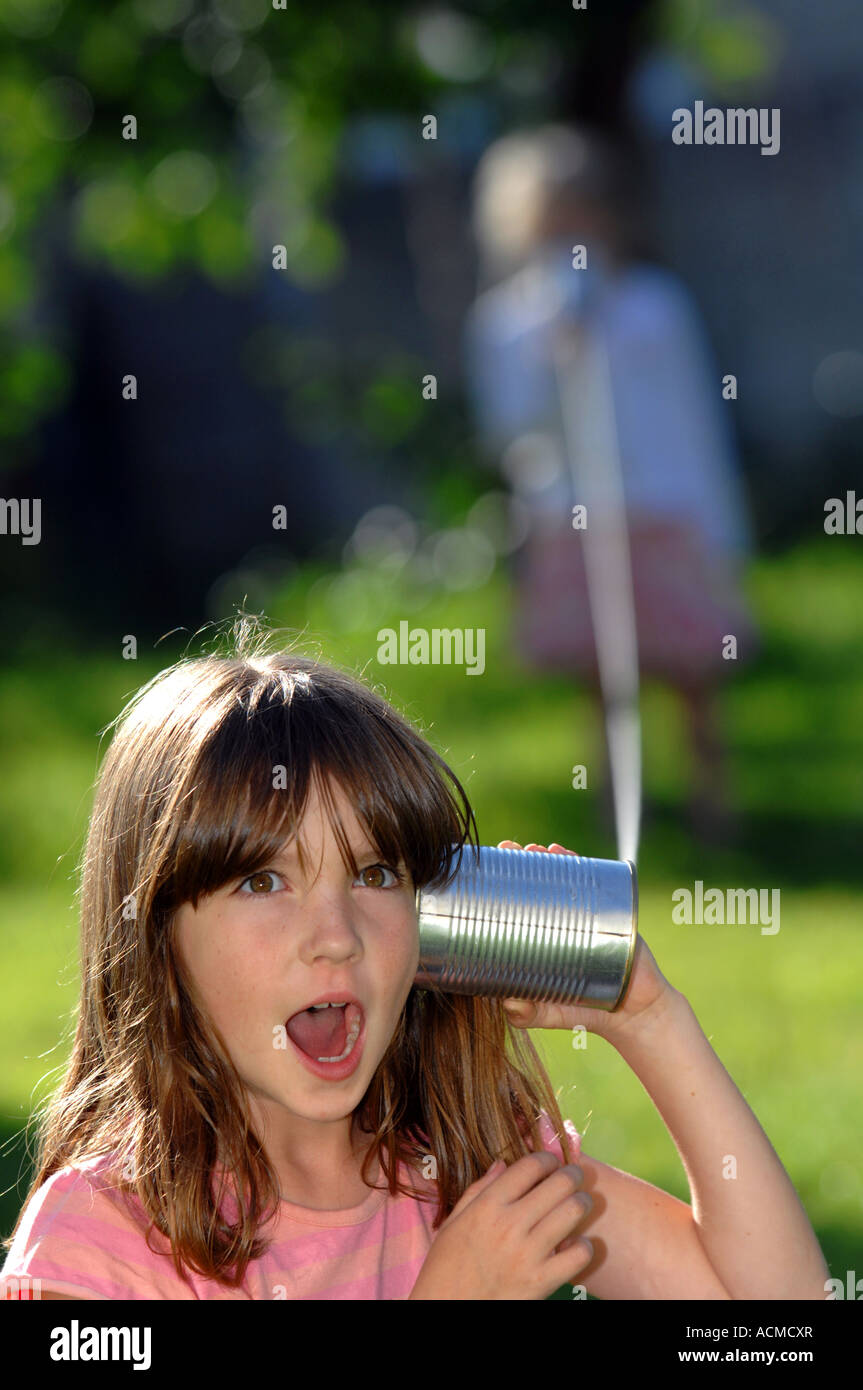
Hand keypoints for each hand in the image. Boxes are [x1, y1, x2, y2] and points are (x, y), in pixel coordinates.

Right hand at [408, 1151, 593, 1299]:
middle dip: (572, 1174)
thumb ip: (478, 1189)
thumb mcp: (453, 1222)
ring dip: (582, 1203)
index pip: (529, 1166)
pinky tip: (576, 1244)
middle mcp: (510, 1225)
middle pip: (559, 1184)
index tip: (551, 1161)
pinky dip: (583, 1246)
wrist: (446, 1310)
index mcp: (488, 1206)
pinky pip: (578, 1255)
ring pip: (573, 1212)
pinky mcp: (541, 1282)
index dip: (546, 1158)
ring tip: (580, 1204)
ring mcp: (528, 1254)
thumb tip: (503, 1163)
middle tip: (574, 1176)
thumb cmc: (446, 1267)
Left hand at [496, 840, 678, 1044]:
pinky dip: (577, 862)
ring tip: (536, 849)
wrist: (633, 1013)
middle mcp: (557, 919)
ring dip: (547, 856)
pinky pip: (592, 881)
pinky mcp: (609, 911)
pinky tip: (563, 852)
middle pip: (535, 881)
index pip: (513, 902)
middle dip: (521, 861)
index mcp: (536, 935)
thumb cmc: (582, 1010)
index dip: (499, 882)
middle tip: (509, 849)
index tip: (486, 866)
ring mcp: (584, 912)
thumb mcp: (546, 1013)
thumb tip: (508, 1004)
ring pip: (562, 876)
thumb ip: (526, 1014)